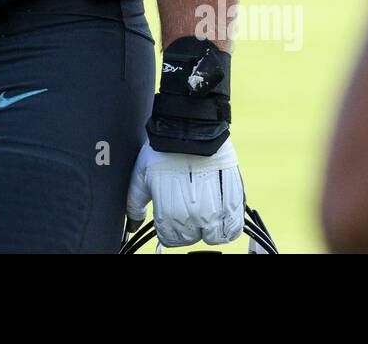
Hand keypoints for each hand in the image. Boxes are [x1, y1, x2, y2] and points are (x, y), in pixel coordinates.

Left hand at [125, 136, 244, 246]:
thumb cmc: (162, 150)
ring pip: (214, 236)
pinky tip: (221, 214)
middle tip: (187, 207)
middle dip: (188, 227)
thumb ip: (135, 204)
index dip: (169, 230)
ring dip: (209, 228)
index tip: (171, 218)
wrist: (190, 128)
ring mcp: (215, 210)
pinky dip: (229, 226)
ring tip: (205, 210)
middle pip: (192, 238)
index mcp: (168, 214)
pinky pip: (234, 228)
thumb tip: (133, 224)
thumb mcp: (140, 175)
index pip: (171, 239)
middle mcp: (192, 217)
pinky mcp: (233, 200)